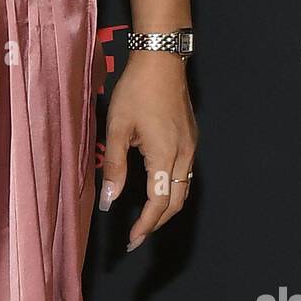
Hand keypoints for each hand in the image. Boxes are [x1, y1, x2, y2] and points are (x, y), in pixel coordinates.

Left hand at [98, 52, 198, 250]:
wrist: (161, 59)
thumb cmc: (136, 89)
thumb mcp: (117, 126)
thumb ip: (114, 166)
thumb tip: (109, 200)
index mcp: (165, 154)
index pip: (159, 203)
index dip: (146, 225)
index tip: (131, 240)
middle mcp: (184, 154)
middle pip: (176, 201)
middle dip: (157, 223)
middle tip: (137, 236)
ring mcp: (191, 146)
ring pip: (183, 189)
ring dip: (166, 207)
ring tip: (145, 218)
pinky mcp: (191, 138)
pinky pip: (185, 173)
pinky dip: (171, 188)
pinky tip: (156, 187)